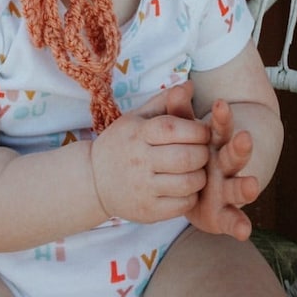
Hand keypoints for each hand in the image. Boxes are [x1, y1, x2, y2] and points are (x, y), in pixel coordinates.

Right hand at [90, 82, 210, 224]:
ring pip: (187, 183)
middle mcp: (139, 160)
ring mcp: (143, 188)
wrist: (93, 180)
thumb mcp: (137, 118)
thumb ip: (165, 101)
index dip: (196, 129)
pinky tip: (186, 188)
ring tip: (197, 170)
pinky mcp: (147, 211)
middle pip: (185, 157)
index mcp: (138, 133)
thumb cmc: (123, 143)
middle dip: (203, 153)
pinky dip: (191, 196)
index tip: (203, 132)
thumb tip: (190, 85)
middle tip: (203, 152)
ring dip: (200, 176)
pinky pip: (182, 205)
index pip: (174, 128)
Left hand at [167, 90, 257, 239]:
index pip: (220, 127)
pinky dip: (238, 225)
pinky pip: (232, 219)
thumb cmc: (191, 152)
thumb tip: (178, 88)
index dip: (222, 118)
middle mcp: (226, 165)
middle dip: (239, 148)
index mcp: (216, 143)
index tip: (220, 105)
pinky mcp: (223, 213)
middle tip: (244, 138)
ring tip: (253, 185)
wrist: (199, 185)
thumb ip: (179, 113)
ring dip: (246, 186)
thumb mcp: (183, 131)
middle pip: (234, 155)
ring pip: (238, 186)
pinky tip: (244, 231)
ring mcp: (227, 189)